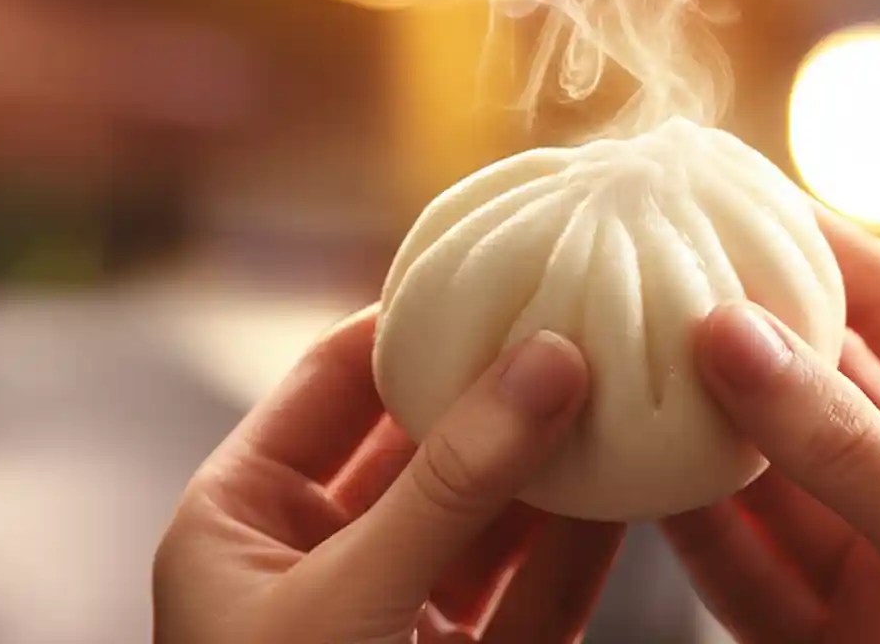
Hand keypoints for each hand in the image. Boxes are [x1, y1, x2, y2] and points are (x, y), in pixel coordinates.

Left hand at [154, 307, 623, 642]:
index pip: (333, 383)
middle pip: (427, 444)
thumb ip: (452, 484)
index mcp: (243, 521)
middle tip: (582, 323)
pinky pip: (533, 591)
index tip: (498, 269)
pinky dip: (584, 543)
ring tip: (625, 392)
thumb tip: (545, 360)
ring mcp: (400, 615)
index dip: (413, 321)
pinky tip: (635, 491)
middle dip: (503, 390)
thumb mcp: (349, 600)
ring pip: (491, 516)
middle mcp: (322, 558)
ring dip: (555, 463)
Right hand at [663, 208, 879, 642]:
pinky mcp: (812, 635)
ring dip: (693, 425)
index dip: (816, 243)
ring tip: (614, 359)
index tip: (729, 187)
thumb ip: (851, 451)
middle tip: (645, 270)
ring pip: (761, 475)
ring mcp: (867, 563)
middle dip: (735, 333)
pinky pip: (736, 563)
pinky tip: (628, 472)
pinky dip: (682, 519)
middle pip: (814, 386)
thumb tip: (734, 333)